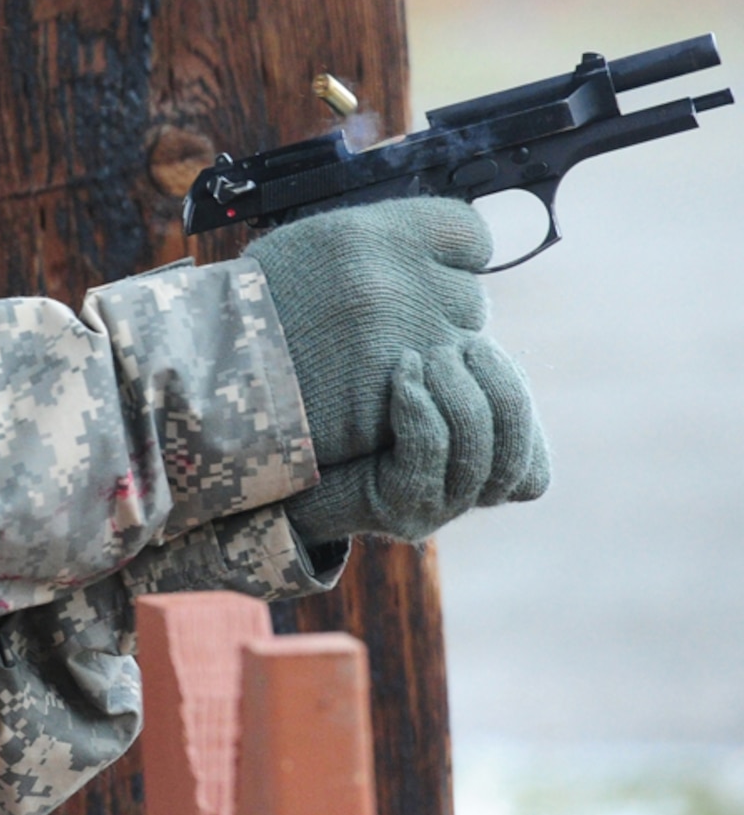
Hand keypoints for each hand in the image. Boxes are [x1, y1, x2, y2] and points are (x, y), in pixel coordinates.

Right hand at [247, 197, 490, 467]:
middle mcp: (406, 284)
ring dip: (430, 360)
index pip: (470, 235)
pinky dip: (409, 402)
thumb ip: (382, 243)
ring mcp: (410, 346)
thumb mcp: (316, 245)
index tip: (429, 273)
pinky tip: (364, 396)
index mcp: (383, 235)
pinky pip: (436, 400)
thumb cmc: (259, 305)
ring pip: (462, 354)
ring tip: (372, 364)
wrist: (212, 373)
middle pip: (468, 297)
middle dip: (435, 314)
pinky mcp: (403, 400)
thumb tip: (441, 249)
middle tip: (384, 329)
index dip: (452, 257)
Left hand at [284, 335, 551, 544]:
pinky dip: (421, 407)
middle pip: (515, 453)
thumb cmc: (341, 412)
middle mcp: (464, 503)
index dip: (513, 390)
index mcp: (481, 479)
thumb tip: (480, 303)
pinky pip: (426, 455)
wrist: (278, 465)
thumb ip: (451, 364)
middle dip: (495, 388)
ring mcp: (431, 511)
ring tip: (428, 352)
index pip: (535, 459)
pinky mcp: (391, 507)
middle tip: (458, 343)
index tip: (475, 344)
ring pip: (476, 455)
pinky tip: (402, 374)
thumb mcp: (409, 381)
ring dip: (456, 394)